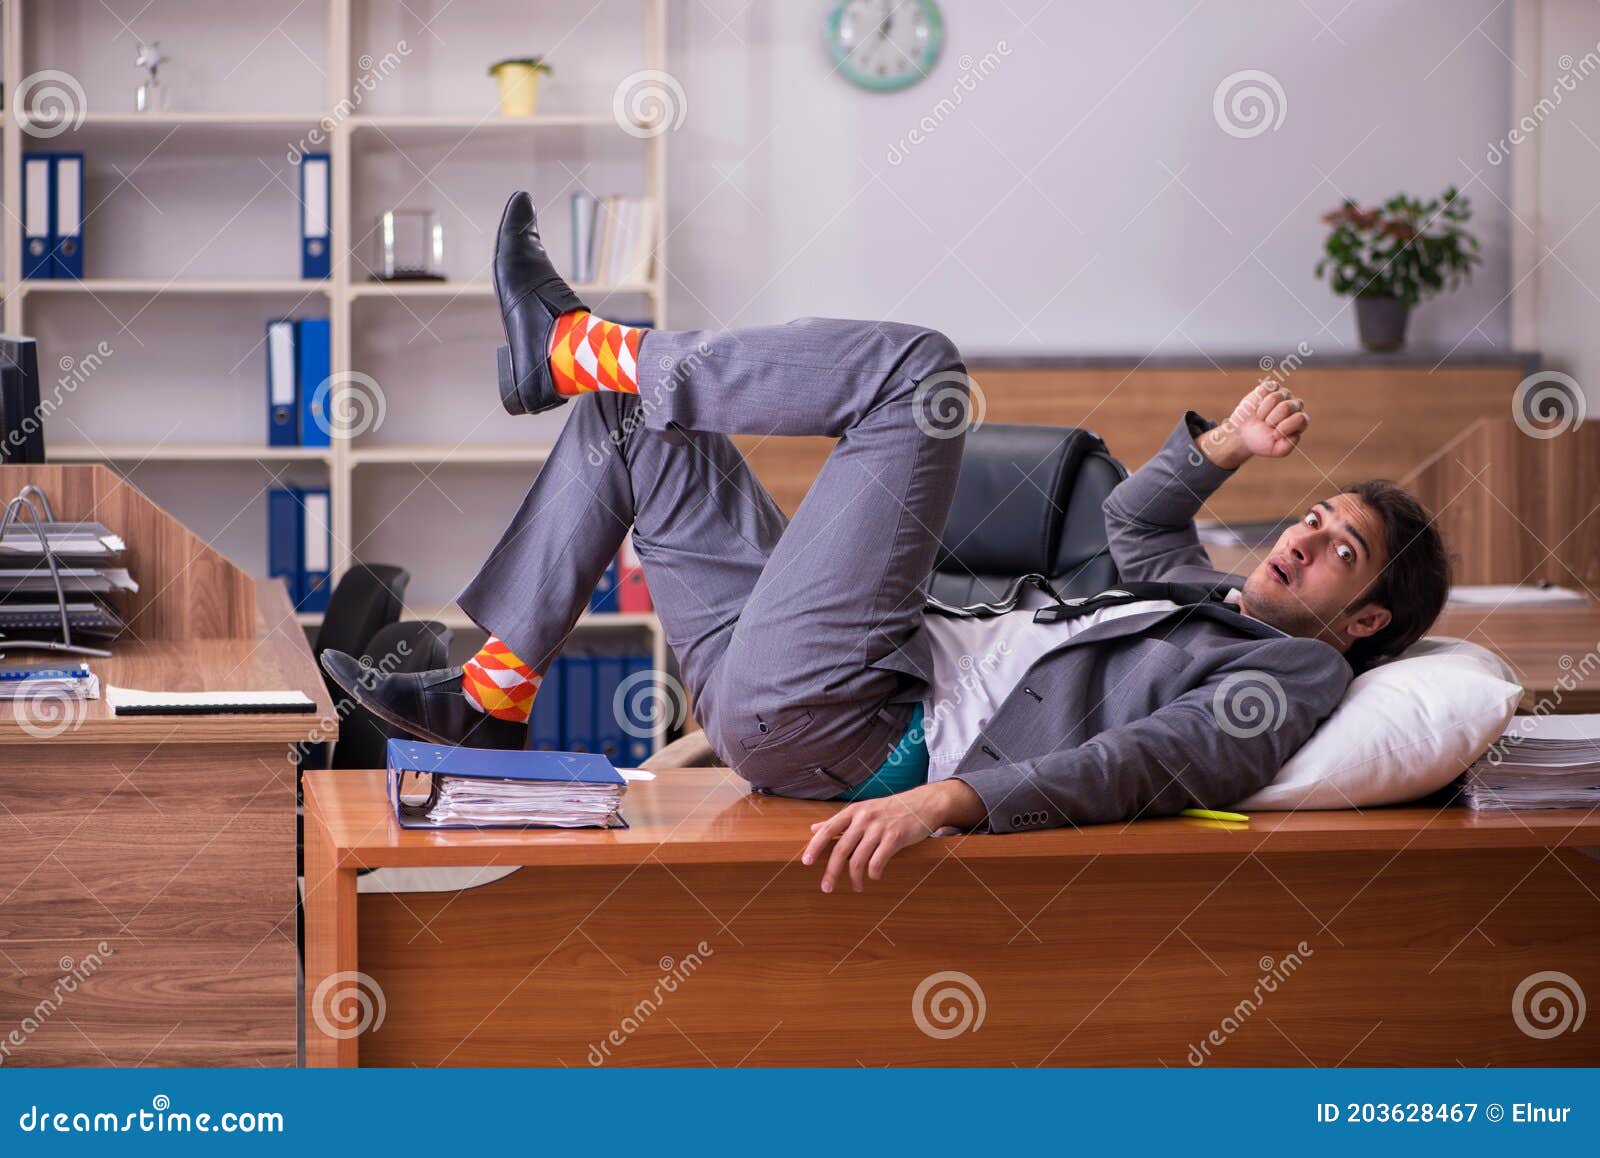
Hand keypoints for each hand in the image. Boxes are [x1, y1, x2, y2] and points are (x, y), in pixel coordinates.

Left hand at [800, 778, 984, 892]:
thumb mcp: (863, 810)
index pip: (828, 829)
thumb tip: (813, 828)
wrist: (923, 804)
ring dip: (854, 878)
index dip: (815, 846)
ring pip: (858, 859)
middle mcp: (864, 818)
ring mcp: (879, 828)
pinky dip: (873, 873)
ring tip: (856, 887)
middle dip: (831, 872)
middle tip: (826, 888)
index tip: (806, 863)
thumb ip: (838, 821)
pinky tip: (874, 877)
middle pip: (840, 849)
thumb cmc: (890, 809)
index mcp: (853, 811)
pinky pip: (877, 862)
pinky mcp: (895, 838)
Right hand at [1199, 381, 1309, 468]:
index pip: (1301, 418)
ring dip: (1264, 411)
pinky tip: (1257, 407)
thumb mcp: (1275, 450)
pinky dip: (1258, 400)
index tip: (1275, 435)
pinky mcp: (1270, 387)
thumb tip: (1296, 433)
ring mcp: (1283, 395)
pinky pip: (1266, 388)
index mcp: (1300, 421)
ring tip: (1261, 417)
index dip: (1285, 426)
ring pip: (1275, 397)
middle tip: (1266, 425)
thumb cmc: (1262, 442)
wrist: (1243, 434)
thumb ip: (1287, 446)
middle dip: (1272, 419)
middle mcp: (1295, 406)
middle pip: (1286, 407)